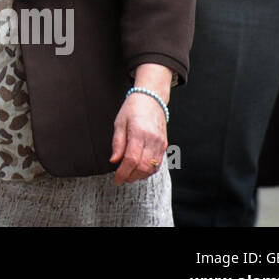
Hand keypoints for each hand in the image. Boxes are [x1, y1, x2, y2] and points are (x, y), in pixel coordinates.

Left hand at [110, 66, 171, 184]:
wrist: (151, 99)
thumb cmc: (133, 108)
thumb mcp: (119, 122)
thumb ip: (117, 143)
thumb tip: (114, 161)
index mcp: (139, 132)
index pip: (132, 159)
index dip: (123, 172)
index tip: (116, 179)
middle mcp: (152, 139)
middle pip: (143, 167)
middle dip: (131, 176)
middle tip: (121, 178)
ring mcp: (160, 143)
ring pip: (152, 168)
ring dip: (140, 176)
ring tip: (128, 175)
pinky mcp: (164, 145)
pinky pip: (157, 163)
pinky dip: (148, 171)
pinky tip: (139, 170)